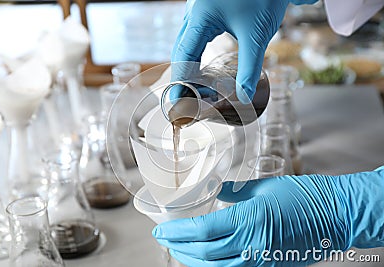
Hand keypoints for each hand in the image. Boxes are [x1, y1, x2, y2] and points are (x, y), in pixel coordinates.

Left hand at [153, 168, 383, 265]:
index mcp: (248, 221)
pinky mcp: (268, 266)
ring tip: (180, 250)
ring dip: (194, 261)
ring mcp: (260, 260)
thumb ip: (234, 193)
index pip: (202, 231)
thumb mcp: (263, 188)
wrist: (334, 215)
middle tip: (165, 240)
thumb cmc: (302, 197)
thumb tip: (215, 191)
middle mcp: (251, 245)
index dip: (177, 233)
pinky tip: (206, 260)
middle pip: (204, 254)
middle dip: (179, 248)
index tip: (161, 230)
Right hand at [171, 0, 316, 103]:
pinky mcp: (205, 9)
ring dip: (188, 66)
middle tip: (185, 100)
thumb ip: (249, 68)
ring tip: (193, 88)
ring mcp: (197, 9)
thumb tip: (244, 96)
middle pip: (180, 49)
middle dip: (182, 76)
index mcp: (200, 16)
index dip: (180, 80)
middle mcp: (193, 12)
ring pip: (186, 43)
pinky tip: (201, 68)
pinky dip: (195, 55)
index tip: (178, 101)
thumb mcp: (257, 35)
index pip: (183, 54)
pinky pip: (194, 35)